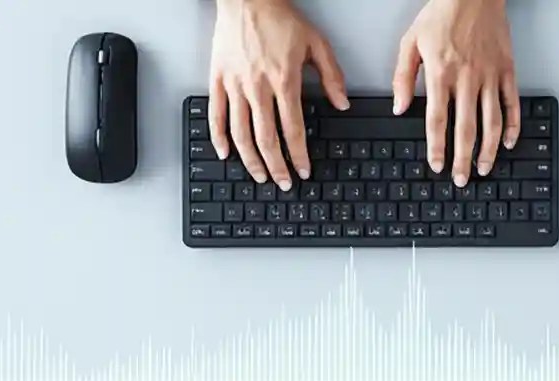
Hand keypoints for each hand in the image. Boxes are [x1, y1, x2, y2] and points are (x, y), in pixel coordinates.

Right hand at [209, 0, 348, 188]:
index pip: (293, 130)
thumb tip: (342, 104)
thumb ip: (331, 77)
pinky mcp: (217, 79)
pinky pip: (215, 114)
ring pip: (240, 133)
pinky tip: (225, 154)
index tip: (303, 171)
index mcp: (284, 81)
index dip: (298, 156)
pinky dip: (218, 137)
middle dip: (276, 167)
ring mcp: (235, 85)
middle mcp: (258, 87)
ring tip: (259, 176)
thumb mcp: (317, 44)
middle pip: (266, 139)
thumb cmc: (280, 19)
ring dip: (250, 160)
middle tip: (283, 183)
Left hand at [392, 0, 520, 187]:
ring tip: (484, 168)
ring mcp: (489, 76)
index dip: (437, 147)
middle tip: (461, 179)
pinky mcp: (507, 71)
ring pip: (491, 122)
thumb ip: (402, 77)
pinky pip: (512, 104)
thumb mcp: (410, 42)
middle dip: (463, 159)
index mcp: (440, 73)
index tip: (437, 165)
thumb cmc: (441, 14)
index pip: (437, 120)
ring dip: (488, 150)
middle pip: (466, 129)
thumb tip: (399, 108)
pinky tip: (508, 142)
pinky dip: (512, 126)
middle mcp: (467, 78)